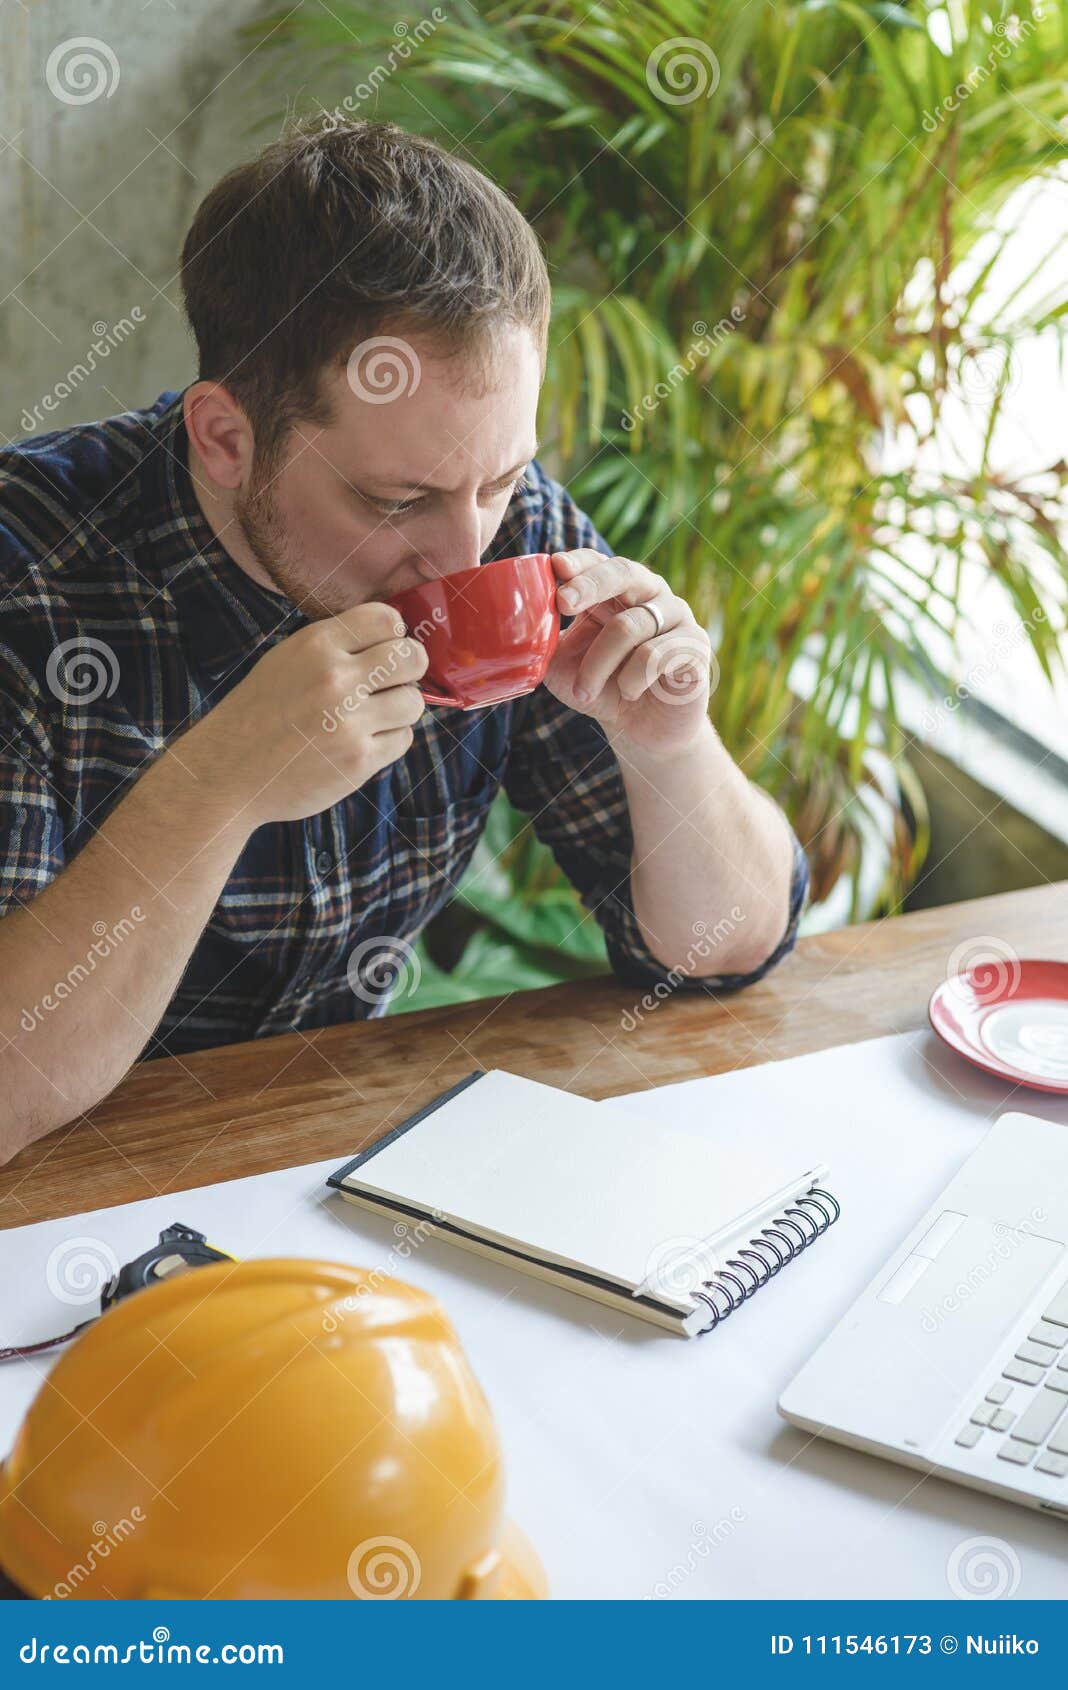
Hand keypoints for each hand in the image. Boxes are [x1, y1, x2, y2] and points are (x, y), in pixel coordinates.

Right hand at [184, 604, 428, 827]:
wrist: (227, 771)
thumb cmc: (258, 713)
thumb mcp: (286, 659)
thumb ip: (334, 646)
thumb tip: (391, 640)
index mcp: (316, 645)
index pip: (386, 619)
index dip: (394, 634)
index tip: (385, 648)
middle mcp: (336, 679)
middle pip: (411, 658)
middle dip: (409, 668)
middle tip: (394, 681)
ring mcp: (350, 722)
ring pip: (413, 702)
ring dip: (400, 708)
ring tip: (375, 714)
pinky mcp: (358, 760)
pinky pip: (402, 739)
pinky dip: (389, 739)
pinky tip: (362, 740)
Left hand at [544, 549, 711, 755]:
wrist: (640, 731)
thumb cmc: (600, 690)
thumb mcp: (562, 665)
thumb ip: (543, 640)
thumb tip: (519, 620)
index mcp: (616, 591)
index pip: (597, 562)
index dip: (578, 563)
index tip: (556, 568)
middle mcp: (649, 594)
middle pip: (622, 572)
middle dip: (589, 585)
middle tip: (563, 604)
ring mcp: (677, 616)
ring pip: (629, 625)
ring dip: (597, 665)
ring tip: (586, 692)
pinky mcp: (694, 646)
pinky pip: (655, 655)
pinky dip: (631, 679)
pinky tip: (628, 693)